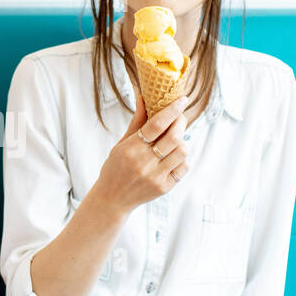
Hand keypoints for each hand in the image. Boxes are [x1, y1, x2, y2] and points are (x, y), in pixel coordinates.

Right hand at [91, 93, 190, 213]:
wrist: (112, 199)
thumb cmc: (115, 167)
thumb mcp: (121, 144)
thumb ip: (136, 122)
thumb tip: (143, 97)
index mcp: (130, 149)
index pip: (156, 124)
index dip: (172, 110)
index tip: (182, 99)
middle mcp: (143, 163)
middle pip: (174, 137)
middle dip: (181, 122)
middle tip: (180, 117)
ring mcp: (155, 176)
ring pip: (182, 151)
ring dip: (182, 141)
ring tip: (174, 139)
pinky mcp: (164, 187)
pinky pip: (183, 167)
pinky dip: (182, 158)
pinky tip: (173, 156)